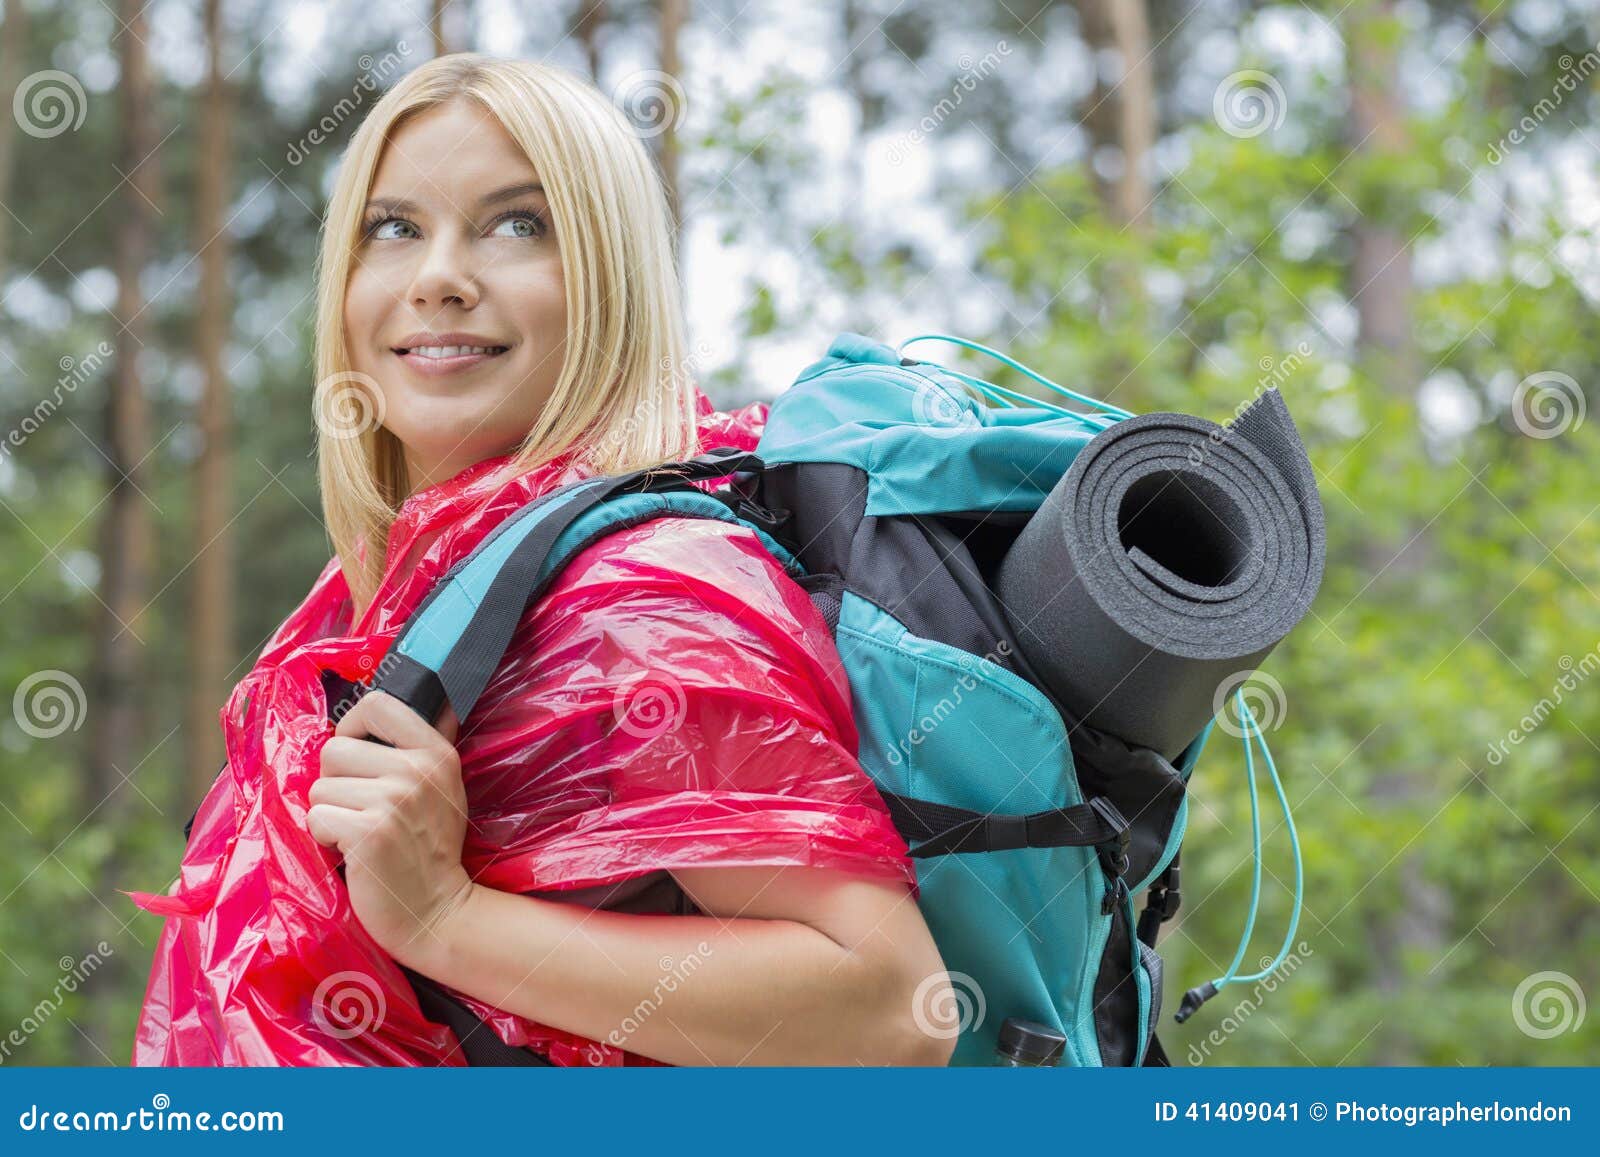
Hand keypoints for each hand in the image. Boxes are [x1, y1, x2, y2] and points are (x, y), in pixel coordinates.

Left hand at [309, 690, 474, 967]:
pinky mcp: (368, 832)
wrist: (436, 911)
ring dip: (329, 814)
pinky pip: (316, 818)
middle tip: (360, 811)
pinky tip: (352, 853)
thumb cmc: (431, 848)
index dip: (352, 727)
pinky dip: (325, 839)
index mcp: (435, 752)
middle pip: (334, 750)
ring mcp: (394, 800)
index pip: (377, 704)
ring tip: (358, 834)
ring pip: (319, 788)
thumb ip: (428, 746)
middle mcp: (417, 769)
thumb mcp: (445, 787)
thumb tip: (439, 700)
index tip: (357, 755)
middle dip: (334, 782)